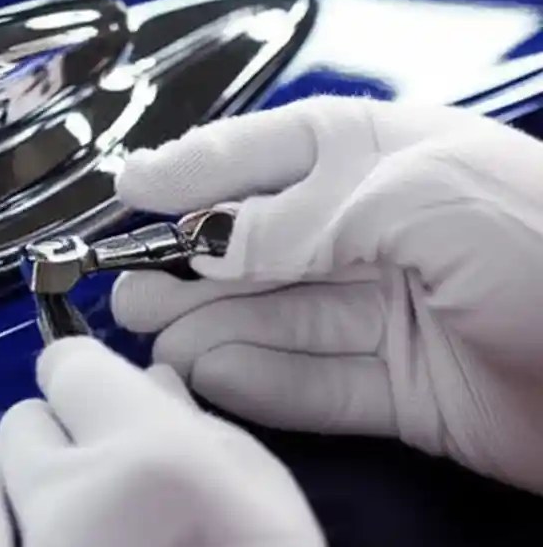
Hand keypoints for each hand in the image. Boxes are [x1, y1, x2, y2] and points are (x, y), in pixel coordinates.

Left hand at [0, 338, 325, 546]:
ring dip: (5, 491)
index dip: (89, 388)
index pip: (71, 367)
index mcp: (153, 466)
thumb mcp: (271, 520)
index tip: (103, 413)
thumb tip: (149, 382)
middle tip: (98, 500)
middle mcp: (65, 502)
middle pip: (21, 422)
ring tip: (56, 533)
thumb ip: (211, 441)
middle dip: (56, 449)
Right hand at [112, 96, 542, 493]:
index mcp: (390, 159)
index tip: (130, 185)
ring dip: (208, 325)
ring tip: (148, 333)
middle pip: (262, 246)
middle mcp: (379, 232)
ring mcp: (389, 314)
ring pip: (276, 317)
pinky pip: (312, 384)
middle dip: (189, 262)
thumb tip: (218, 247)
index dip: (197, 168)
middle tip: (124, 281)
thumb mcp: (422, 198)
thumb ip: (308, 215)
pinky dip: (256, 381)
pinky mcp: (403, 392)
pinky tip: (206, 375)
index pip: (272, 154)